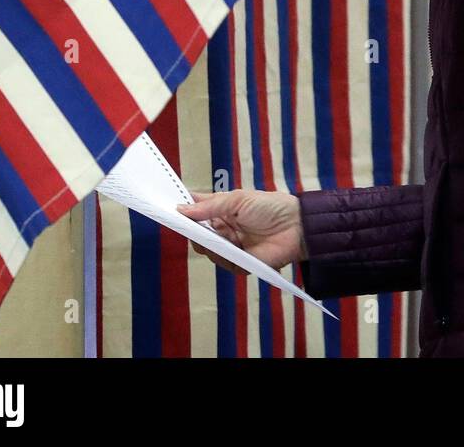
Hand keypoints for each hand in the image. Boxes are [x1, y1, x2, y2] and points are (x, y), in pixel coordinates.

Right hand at [177, 189, 305, 272]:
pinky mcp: (239, 263)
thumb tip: (180, 209)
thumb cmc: (269, 207)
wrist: (296, 226)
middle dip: (190, 229)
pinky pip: (222, 262)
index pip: (196, 211)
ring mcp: (230, 247)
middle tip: (183, 224)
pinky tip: (229, 246)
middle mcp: (222, 230)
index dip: (182, 209)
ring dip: (207, 242)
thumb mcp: (238, 199)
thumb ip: (209, 206)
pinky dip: (222, 255)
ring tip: (215, 233)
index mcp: (221, 211)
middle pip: (196, 233)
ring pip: (206, 249)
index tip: (166, 207)